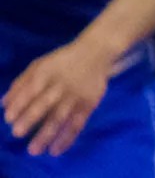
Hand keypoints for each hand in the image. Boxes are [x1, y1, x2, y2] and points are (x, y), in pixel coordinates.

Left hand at [3, 37, 114, 155]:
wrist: (96, 52)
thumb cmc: (61, 61)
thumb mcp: (39, 65)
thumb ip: (21, 83)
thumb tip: (3, 104)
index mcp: (46, 73)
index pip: (31, 89)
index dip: (20, 104)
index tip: (8, 118)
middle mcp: (61, 85)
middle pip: (45, 103)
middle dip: (30, 119)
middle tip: (17, 133)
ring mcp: (76, 95)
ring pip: (60, 117)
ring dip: (46, 134)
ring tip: (33, 150)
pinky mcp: (89, 104)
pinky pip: (78, 123)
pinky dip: (67, 138)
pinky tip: (56, 150)